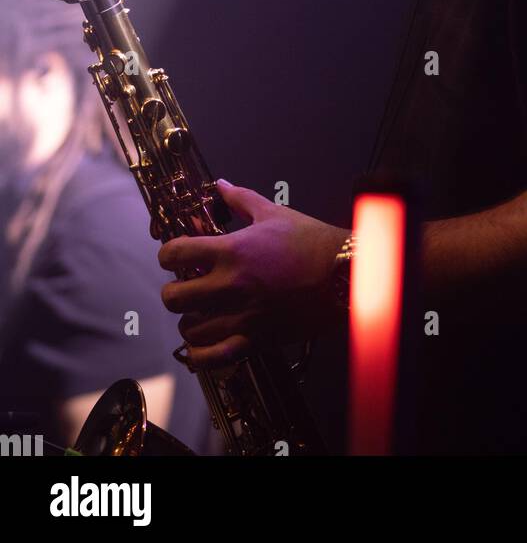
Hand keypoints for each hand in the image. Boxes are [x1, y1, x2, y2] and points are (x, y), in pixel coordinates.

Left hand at [158, 179, 348, 369]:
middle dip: (172, 290)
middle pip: (174, 297)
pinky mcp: (254, 340)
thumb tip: (220, 184)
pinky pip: (212, 358)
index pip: (177, 254)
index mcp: (232, 251)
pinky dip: (200, 354)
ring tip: (198, 311)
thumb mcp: (274, 213)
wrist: (343, 275)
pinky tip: (203, 343)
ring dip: (188, 319)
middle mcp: (231, 285)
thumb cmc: (312, 242)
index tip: (172, 256)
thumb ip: (240, 199)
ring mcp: (241, 316)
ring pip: (190, 329)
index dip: (167, 254)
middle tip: (183, 285)